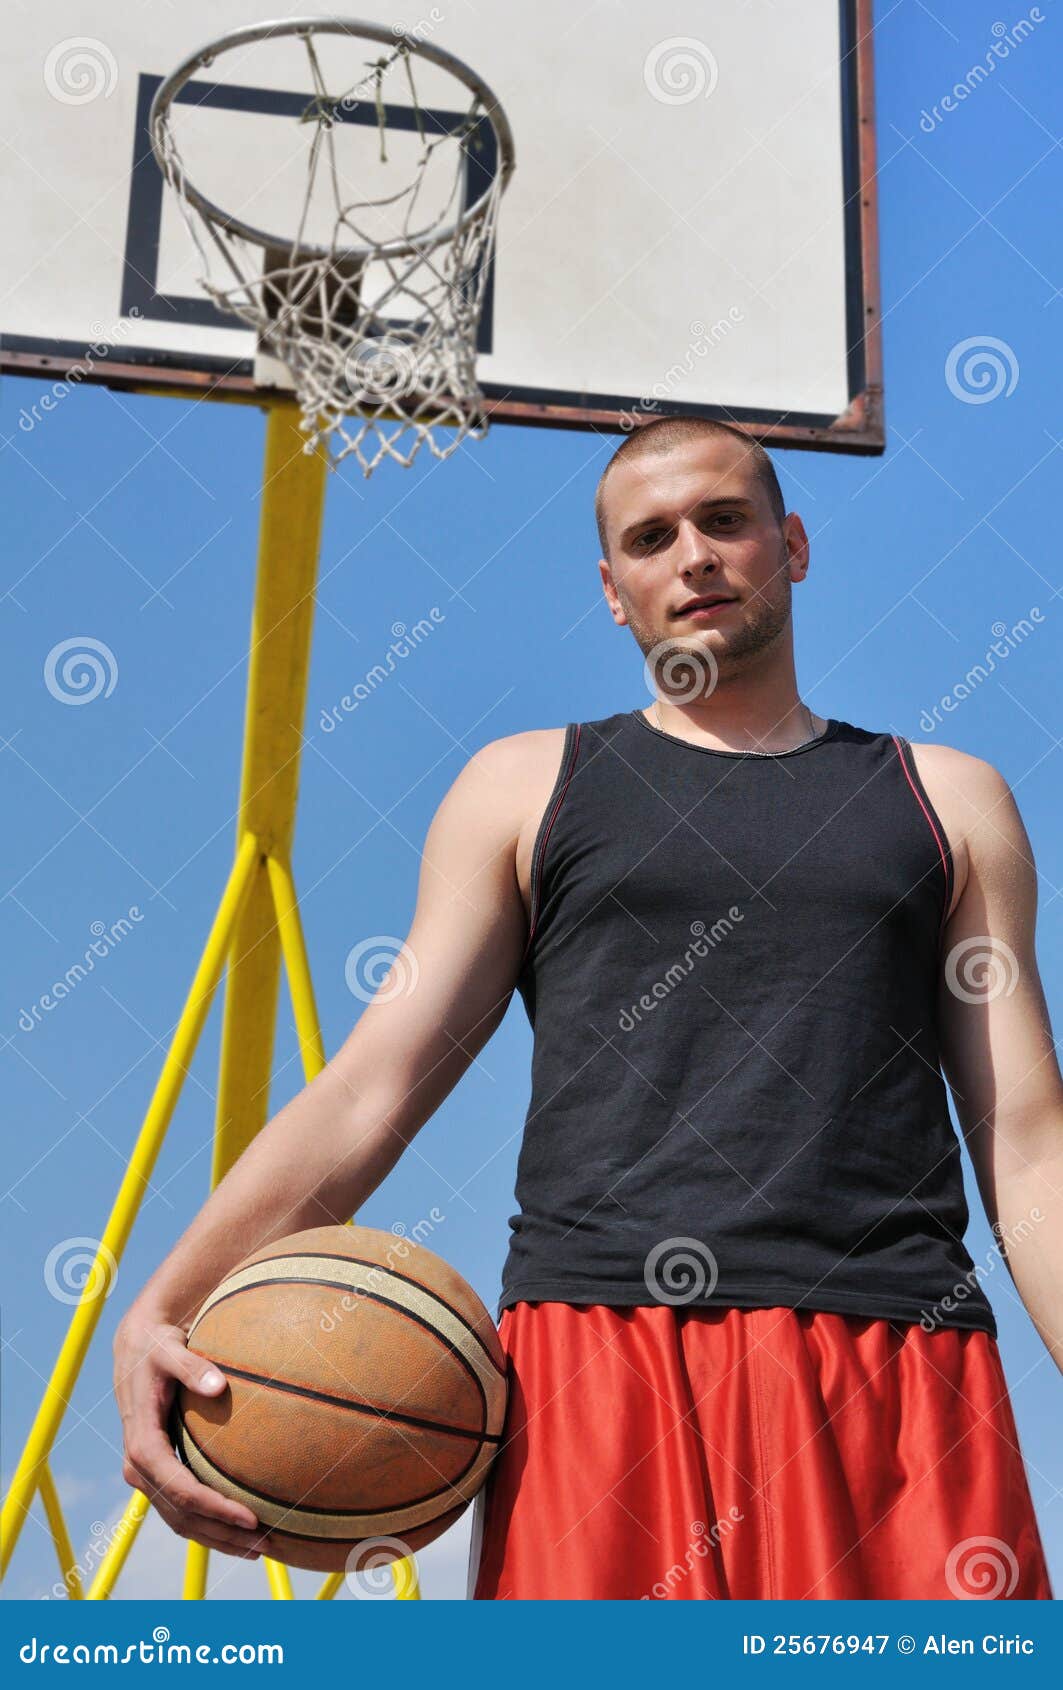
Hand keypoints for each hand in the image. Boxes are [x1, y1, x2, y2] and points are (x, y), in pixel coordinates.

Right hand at [113, 1306, 272, 1559]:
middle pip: (183, 1516)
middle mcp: (139, 1467)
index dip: (216, 1508)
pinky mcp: (158, 1473)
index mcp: (142, 1444)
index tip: (252, 1518)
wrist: (137, 1347)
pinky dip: (210, 1523)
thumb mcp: (171, 1349)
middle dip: (222, 1534)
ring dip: (218, 1537)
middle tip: (266, 1544)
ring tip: (260, 1548)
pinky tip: (240, 1528)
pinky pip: (182, 1508)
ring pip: (182, 1521)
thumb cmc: (157, 1347)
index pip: (182, 1490)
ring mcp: (147, 1475)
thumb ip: (192, 1366)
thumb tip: (218, 1385)